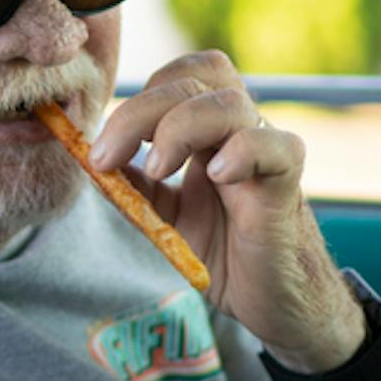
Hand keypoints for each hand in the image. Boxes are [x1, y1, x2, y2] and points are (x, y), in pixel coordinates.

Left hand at [89, 51, 359, 369]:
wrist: (272, 303)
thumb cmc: (225, 254)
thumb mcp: (167, 218)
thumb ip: (136, 188)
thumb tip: (92, 160)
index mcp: (209, 132)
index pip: (179, 78)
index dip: (138, 96)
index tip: (100, 148)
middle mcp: (238, 132)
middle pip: (195, 81)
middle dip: (139, 111)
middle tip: (105, 157)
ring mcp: (266, 153)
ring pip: (231, 103)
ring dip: (182, 126)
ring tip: (158, 168)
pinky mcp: (287, 185)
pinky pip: (278, 146)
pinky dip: (244, 151)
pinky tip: (218, 175)